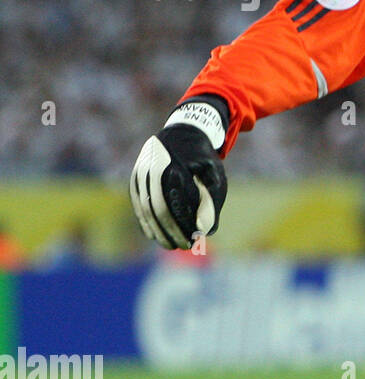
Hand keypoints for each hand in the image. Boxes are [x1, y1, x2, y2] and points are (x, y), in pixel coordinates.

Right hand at [129, 105, 227, 249]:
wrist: (184, 131)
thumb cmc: (203, 157)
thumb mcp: (215, 175)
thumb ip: (211, 202)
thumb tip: (206, 232)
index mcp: (173, 169)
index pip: (176, 206)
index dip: (184, 227)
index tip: (194, 241)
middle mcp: (152, 171)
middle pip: (157, 210)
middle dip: (170, 232)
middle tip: (183, 246)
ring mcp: (140, 174)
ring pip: (144, 209)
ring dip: (156, 231)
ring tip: (170, 245)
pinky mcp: (135, 178)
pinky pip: (138, 203)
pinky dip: (145, 221)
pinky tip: (154, 235)